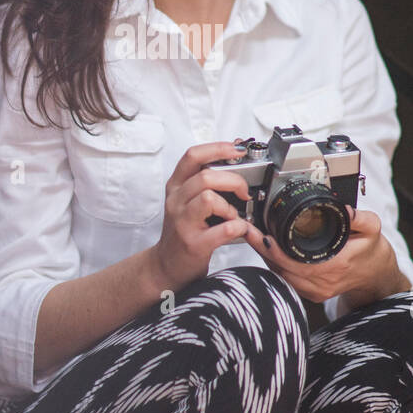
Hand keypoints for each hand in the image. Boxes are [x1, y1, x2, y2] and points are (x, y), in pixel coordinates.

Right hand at [151, 139, 254, 290]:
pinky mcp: (193, 244)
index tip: (238, 150)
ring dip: (231, 205)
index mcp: (176, 185)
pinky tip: (240, 229)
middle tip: (244, 192)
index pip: (193, 156)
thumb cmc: (183, 229)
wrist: (167, 264)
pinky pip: (224, 229)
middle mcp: (176, 201)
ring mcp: (182, 222)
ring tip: (234, 214)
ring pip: (209, 198)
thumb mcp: (189, 198)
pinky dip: (239, 226)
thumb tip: (235, 149)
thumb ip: (208, 177)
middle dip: (233, 180)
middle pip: (206, 176)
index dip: (218, 148)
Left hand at [240, 205, 409, 309]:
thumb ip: (360, 218)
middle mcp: (323, 282)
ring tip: (253, 237)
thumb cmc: (372, 252)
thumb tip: (345, 210)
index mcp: (336, 265)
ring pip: (282, 276)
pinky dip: (275, 266)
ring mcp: (316, 291)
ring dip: (266, 257)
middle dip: (262, 250)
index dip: (275, 250)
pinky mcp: (312, 294)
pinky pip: (287, 281)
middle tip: (248, 230)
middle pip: (282, 269)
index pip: (296, 261)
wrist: (378, 276)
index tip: (262, 235)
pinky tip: (268, 251)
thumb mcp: (372, 229)